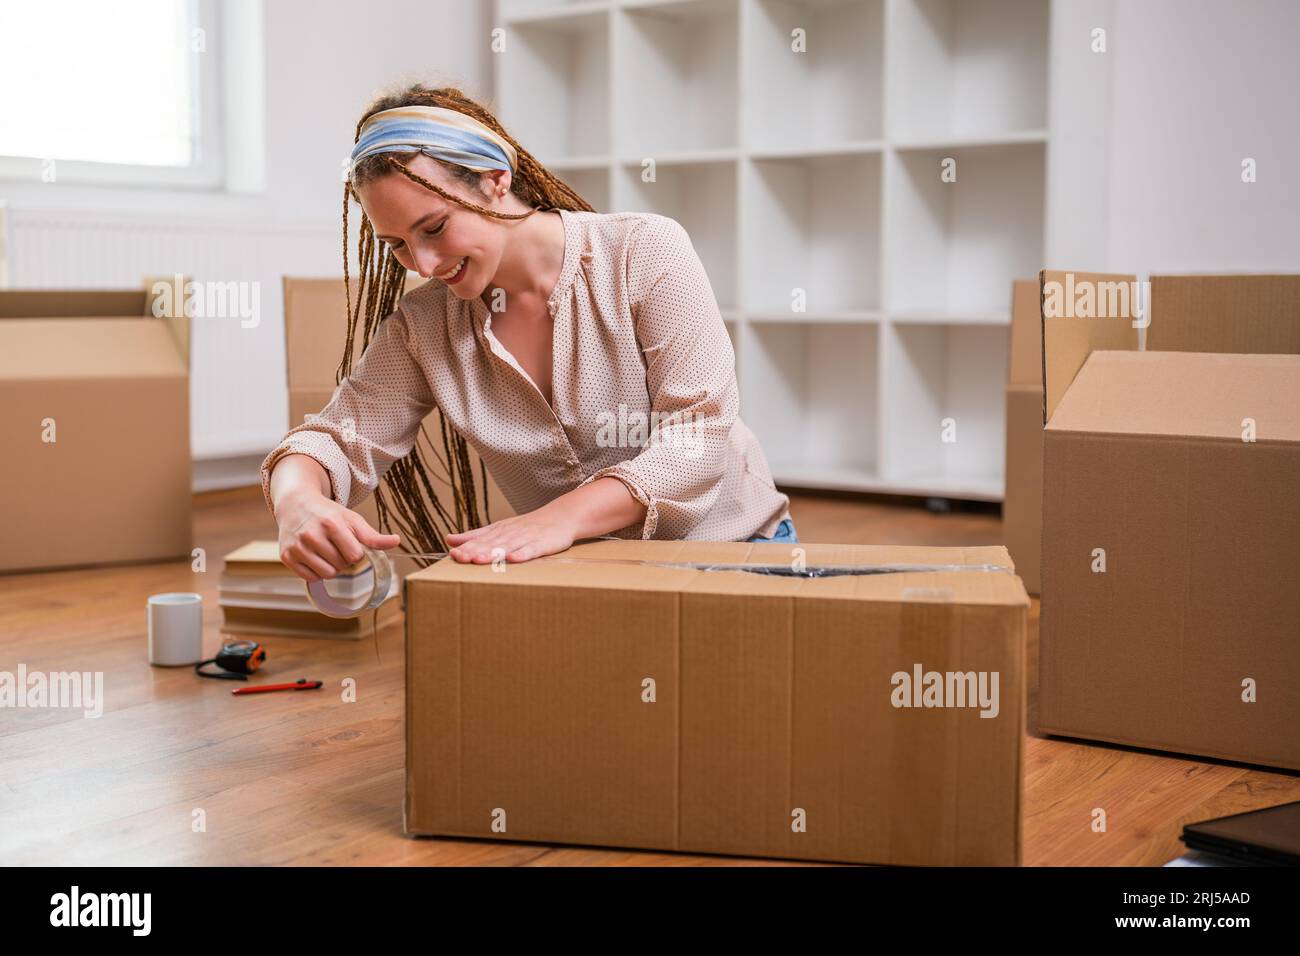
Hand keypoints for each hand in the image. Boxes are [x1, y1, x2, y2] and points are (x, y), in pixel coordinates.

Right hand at [276, 490, 400, 581]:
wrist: (296, 505)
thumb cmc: (328, 514)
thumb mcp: (352, 519)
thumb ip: (373, 535)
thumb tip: (397, 541)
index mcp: (331, 524)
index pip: (355, 556)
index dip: (355, 552)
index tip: (349, 543)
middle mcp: (311, 535)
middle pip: (341, 566)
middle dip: (343, 559)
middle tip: (335, 545)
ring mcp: (297, 547)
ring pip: (327, 574)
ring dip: (331, 567)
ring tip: (326, 551)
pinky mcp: (286, 556)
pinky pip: (310, 578)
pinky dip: (316, 572)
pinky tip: (314, 556)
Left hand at [444, 505, 576, 563]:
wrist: (560, 517)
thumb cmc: (526, 527)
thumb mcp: (499, 529)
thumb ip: (475, 536)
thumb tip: (449, 540)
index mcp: (498, 530)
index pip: (480, 539)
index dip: (466, 547)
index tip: (453, 554)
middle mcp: (510, 533)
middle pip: (491, 543)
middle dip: (475, 551)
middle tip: (461, 558)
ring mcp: (526, 538)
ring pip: (508, 546)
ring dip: (493, 553)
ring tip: (479, 560)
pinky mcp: (542, 544)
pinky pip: (531, 549)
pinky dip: (523, 554)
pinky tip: (513, 559)